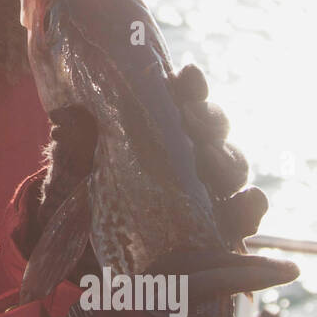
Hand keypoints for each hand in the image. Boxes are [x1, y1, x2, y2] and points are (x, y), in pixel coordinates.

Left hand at [15, 64, 265, 258]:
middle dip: (209, 119)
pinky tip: (250, 201)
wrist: (84, 239)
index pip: (186, 96)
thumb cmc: (84, 187)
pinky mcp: (216, 224)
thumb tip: (65, 122)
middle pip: (215, 127)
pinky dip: (251, 206)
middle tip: (190, 118)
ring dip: (228, 159)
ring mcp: (207, 186)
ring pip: (233, 164)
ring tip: (210, 159)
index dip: (192, 86)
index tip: (186, 76)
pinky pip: (243, 214)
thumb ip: (75, 143)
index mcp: (160, 123)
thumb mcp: (75, 161)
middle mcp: (189, 149)